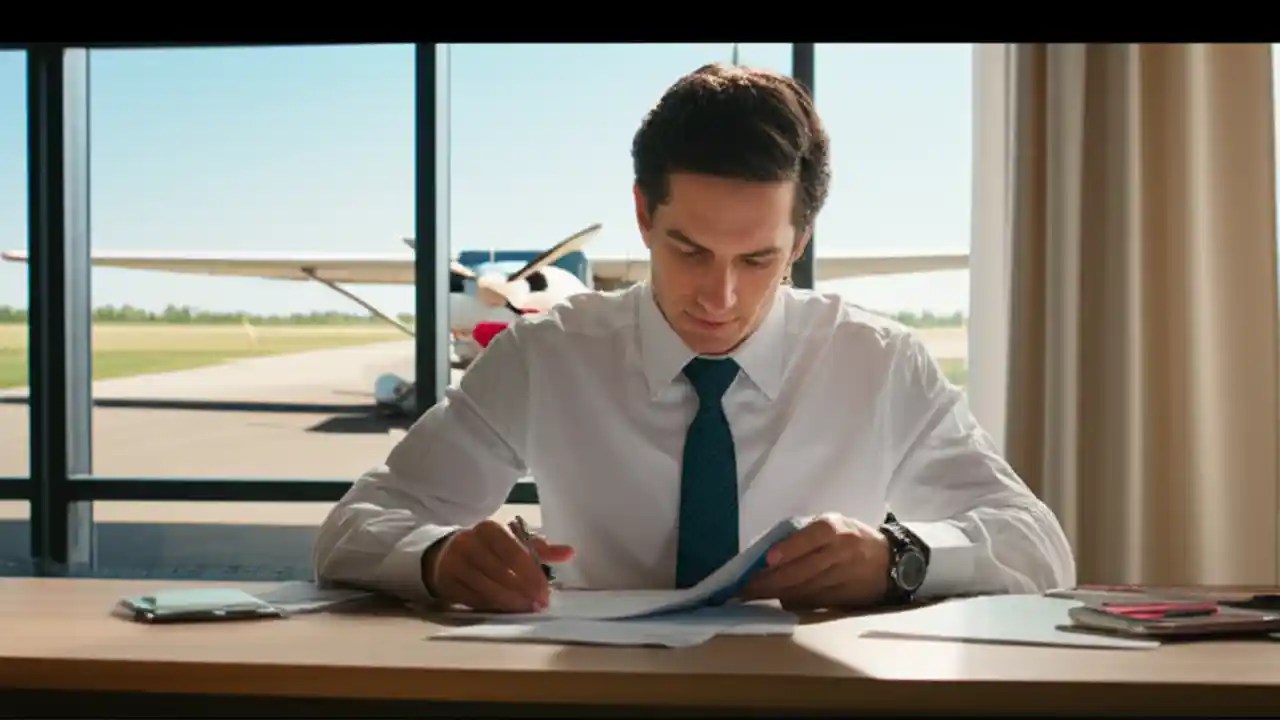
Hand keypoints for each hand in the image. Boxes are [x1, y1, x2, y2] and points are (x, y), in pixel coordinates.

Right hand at [422, 519, 573, 612]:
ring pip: (487, 588)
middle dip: (524, 590)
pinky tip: (507, 612)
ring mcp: (455, 564)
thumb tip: (570, 553)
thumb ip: (540, 549)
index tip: (546, 591)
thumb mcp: (510, 542)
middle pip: (501, 571)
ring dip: (510, 602)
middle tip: (540, 604)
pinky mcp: (447, 584)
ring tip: (527, 609)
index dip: (531, 574)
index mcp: (488, 529)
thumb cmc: (486, 549)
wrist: (443, 555)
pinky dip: (493, 607)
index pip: (514, 552)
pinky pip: (474, 599)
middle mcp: (469, 543)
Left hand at [739, 513, 890, 610]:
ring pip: (804, 589)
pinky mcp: (843, 599)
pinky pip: (812, 602)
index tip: (767, 560)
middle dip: (770, 580)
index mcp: (836, 529)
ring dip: (775, 593)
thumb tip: (767, 554)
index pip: (811, 537)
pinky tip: (774, 600)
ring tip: (750, 595)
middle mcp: (841, 553)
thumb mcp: (831, 525)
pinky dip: (791, 601)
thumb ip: (802, 535)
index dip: (789, 549)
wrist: (889, 562)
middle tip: (742, 586)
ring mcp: (843, 578)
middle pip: (803, 570)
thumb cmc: (849, 537)